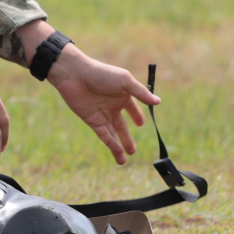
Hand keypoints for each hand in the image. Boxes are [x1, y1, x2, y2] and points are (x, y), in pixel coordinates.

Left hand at [45, 45, 158, 164]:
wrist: (75, 75)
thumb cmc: (101, 74)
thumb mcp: (125, 81)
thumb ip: (141, 93)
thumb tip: (157, 102)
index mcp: (121, 94)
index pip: (132, 108)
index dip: (137, 116)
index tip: (141, 124)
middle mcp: (112, 105)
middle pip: (122, 126)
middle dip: (127, 138)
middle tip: (133, 151)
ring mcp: (102, 114)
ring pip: (113, 134)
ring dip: (119, 146)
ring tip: (125, 159)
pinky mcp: (92, 120)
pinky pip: (104, 135)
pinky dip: (112, 145)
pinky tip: (119, 154)